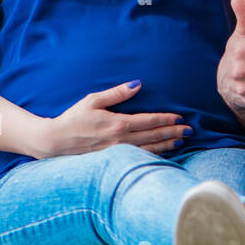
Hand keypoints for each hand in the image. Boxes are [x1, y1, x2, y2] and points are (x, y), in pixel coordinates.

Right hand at [41, 80, 189, 157]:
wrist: (55, 141)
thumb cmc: (73, 118)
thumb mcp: (93, 100)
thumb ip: (117, 93)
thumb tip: (137, 84)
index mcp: (118, 123)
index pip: (149, 121)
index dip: (166, 119)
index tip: (180, 118)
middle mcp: (121, 139)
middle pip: (153, 136)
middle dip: (173, 132)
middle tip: (189, 131)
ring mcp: (118, 152)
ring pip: (149, 149)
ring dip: (167, 145)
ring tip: (181, 141)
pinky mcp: (113, 160)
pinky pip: (138, 158)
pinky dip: (153, 156)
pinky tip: (163, 153)